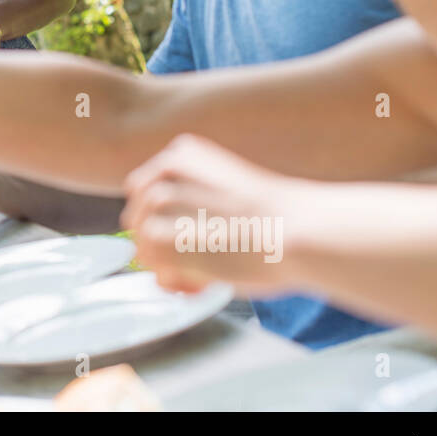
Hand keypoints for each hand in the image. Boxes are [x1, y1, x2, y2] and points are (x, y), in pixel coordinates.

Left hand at [120, 134, 307, 294]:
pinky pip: (149, 264)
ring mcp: (159, 203)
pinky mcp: (160, 237)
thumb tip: (174, 228)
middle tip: (198, 260)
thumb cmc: (279, 217)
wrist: (299, 230)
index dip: (162, 220)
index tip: (189, 236)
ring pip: (141, 242)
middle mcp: (165, 171)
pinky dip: (170, 279)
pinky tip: (202, 282)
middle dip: (160, 242)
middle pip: (136, 216)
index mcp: (183, 153)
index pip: (145, 191)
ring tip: (205, 273)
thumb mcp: (229, 186)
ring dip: (166, 264)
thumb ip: (195, 199)